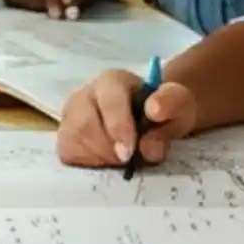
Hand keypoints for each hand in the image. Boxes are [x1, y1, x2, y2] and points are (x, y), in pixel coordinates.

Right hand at [56, 69, 197, 167]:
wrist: (151, 119)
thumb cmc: (163, 112)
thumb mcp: (179, 106)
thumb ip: (171, 109)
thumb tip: (151, 129)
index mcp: (113, 81)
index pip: (109, 100)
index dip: (118, 127)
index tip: (129, 153)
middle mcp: (85, 93)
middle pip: (86, 124)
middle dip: (109, 149)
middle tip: (128, 160)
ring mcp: (70, 114)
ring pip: (74, 140)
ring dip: (100, 157)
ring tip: (119, 158)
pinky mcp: (64, 134)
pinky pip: (67, 152)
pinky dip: (87, 162)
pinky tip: (103, 159)